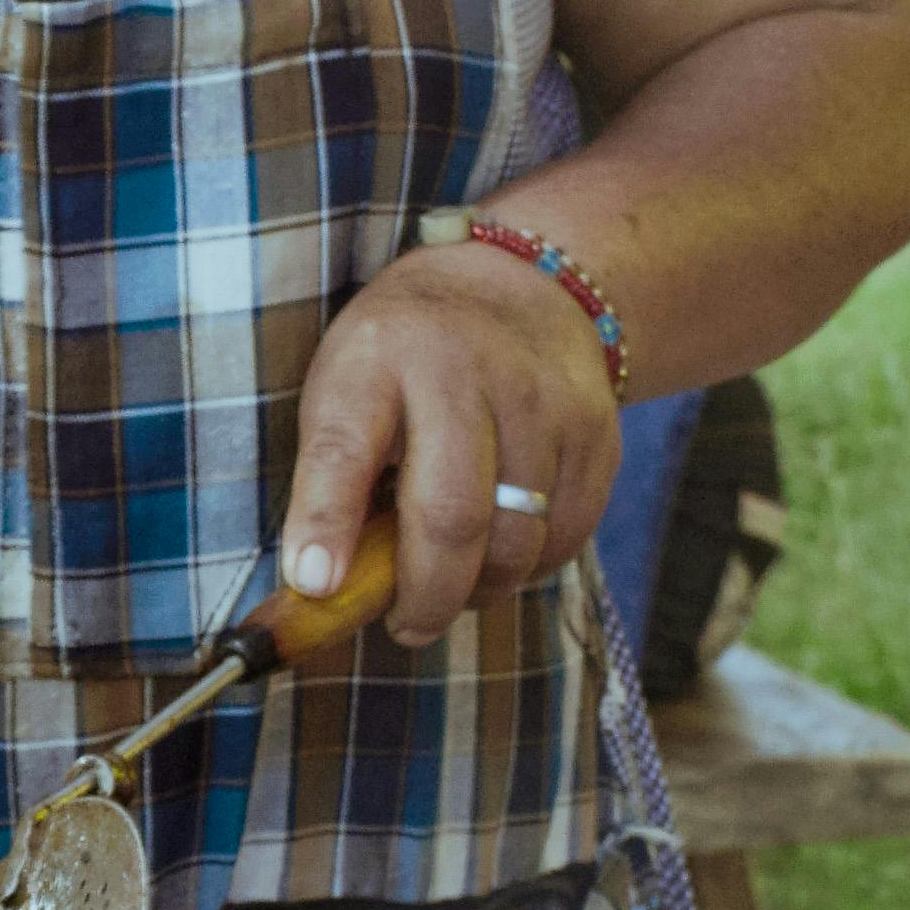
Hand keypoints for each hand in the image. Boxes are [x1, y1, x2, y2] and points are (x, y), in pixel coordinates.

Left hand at [276, 240, 619, 647]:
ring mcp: (541, 399)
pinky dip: (530, 567)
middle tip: (403, 625)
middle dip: (423, 596)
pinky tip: (501, 549)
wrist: (520, 284)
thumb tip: (320, 591)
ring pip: (517, 541)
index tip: (313, 586)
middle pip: (451, 515)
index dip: (326, 525)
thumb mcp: (346, 385)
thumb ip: (331, 479)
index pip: (344, 449)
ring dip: (478, 589)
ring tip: (450, 582)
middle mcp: (464, 370)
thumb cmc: (407, 359)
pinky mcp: (596, 430)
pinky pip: (567, 537)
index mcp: (377, 357)